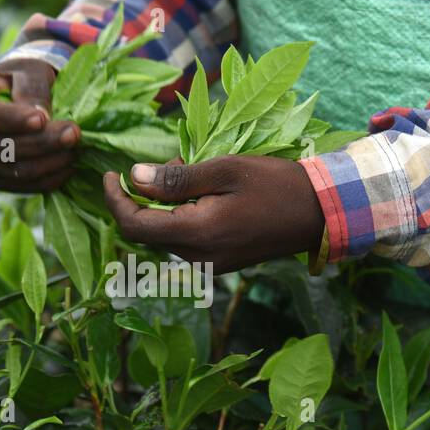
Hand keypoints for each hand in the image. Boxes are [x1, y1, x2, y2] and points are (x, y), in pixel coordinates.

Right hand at [0, 58, 79, 191]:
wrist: (20, 93)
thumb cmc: (23, 76)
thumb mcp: (29, 71)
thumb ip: (33, 90)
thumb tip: (42, 119)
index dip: (9, 119)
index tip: (42, 119)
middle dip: (40, 142)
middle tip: (73, 133)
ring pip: (10, 170)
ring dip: (48, 163)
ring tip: (75, 149)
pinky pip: (19, 186)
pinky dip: (47, 179)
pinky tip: (68, 167)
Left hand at [102, 156, 324, 273]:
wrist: (319, 214)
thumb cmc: (275, 184)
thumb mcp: (224, 170)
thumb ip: (176, 179)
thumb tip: (133, 178)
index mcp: (196, 235)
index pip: (134, 226)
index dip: (114, 200)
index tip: (110, 175)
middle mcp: (197, 259)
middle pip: (146, 233)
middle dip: (143, 198)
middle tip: (171, 164)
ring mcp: (208, 266)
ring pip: (164, 236)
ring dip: (164, 206)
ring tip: (192, 173)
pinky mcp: (218, 264)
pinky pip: (184, 241)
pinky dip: (181, 216)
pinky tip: (203, 193)